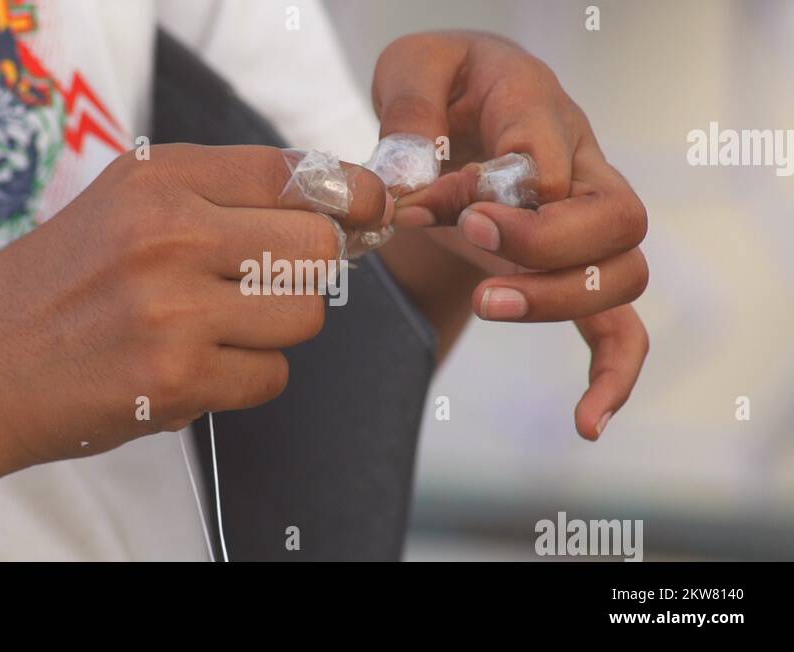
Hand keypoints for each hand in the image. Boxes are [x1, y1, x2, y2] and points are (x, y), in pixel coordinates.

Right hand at [0, 144, 388, 463]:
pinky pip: (272, 376)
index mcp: (158, 178)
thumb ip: (221, 198)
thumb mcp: (125, 206)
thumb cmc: (57, 286)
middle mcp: (169, 233)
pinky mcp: (178, 377)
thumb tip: (336, 211)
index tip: (367, 211)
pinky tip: (196, 368)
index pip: (294, 172)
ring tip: (217, 328)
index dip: (350, 194)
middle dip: (307, 271)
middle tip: (267, 284)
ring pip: (304, 315)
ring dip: (276, 329)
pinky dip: (247, 377)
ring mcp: (174, 308)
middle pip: (317, 246)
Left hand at [372, 32, 648, 439]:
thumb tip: (410, 177)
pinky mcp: (573, 267)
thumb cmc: (439, 86)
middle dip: (543, 246)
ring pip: (622, 271)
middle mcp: (582, 163)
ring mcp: (586, 221)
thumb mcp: (411, 69)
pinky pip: (619, 325)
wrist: (461, 108)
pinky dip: (612, 374)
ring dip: (558, 299)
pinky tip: (586, 422)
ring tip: (486, 303)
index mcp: (539, 104)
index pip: (545, 149)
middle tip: (469, 242)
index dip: (499, 186)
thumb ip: (408, 106)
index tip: (433, 203)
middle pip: (614, 218)